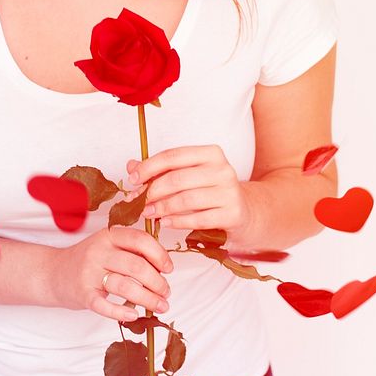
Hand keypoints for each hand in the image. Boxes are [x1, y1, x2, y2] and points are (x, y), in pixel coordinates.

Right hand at [51, 225, 173, 322]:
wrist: (53, 273)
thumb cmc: (88, 261)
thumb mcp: (107, 246)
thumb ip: (130, 250)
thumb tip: (163, 266)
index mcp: (109, 235)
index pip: (140, 240)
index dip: (159, 254)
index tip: (169, 268)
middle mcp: (99, 251)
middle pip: (136, 266)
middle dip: (158, 282)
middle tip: (166, 292)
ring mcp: (89, 273)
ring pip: (125, 286)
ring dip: (148, 299)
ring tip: (160, 306)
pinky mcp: (82, 294)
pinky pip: (105, 306)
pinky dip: (122, 312)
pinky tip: (134, 315)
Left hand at [128, 144, 251, 235]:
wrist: (244, 212)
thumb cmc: (211, 191)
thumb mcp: (188, 176)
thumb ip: (161, 170)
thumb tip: (131, 166)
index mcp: (211, 153)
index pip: (173, 156)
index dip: (149, 167)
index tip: (132, 179)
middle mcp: (223, 169)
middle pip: (177, 179)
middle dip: (152, 191)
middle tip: (137, 201)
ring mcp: (229, 192)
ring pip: (186, 199)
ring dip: (162, 208)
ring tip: (148, 213)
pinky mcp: (232, 213)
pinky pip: (198, 219)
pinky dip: (177, 221)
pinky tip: (164, 222)